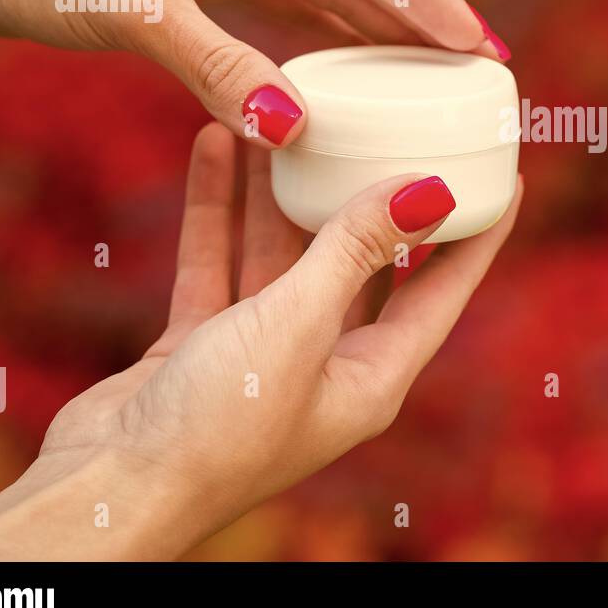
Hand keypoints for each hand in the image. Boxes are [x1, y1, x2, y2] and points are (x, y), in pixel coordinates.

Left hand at [0, 0, 507, 145]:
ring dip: (387, 29)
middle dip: (422, 13)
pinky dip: (337, 37)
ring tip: (450, 73)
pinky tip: (375, 69)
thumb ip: (218, 66)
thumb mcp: (131, 7)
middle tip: (489, 65)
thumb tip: (294, 130)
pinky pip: (295, 3)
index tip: (480, 41)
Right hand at [0, 123, 521, 558]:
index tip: (501, 176)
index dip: (474, 234)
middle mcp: (327, 364)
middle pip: (364, 263)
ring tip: (286, 118)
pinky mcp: (204, 345)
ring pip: (284, 254)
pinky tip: (216, 147)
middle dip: (368, 194)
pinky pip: (219, 262)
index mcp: (373, 376)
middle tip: (387, 127)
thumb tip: (430, 190)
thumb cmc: (218, 426)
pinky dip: (217, 211)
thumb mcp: (298, 325)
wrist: (106, 488)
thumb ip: (355, 251)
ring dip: (280, 192)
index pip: (443, 291)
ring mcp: (265, 355)